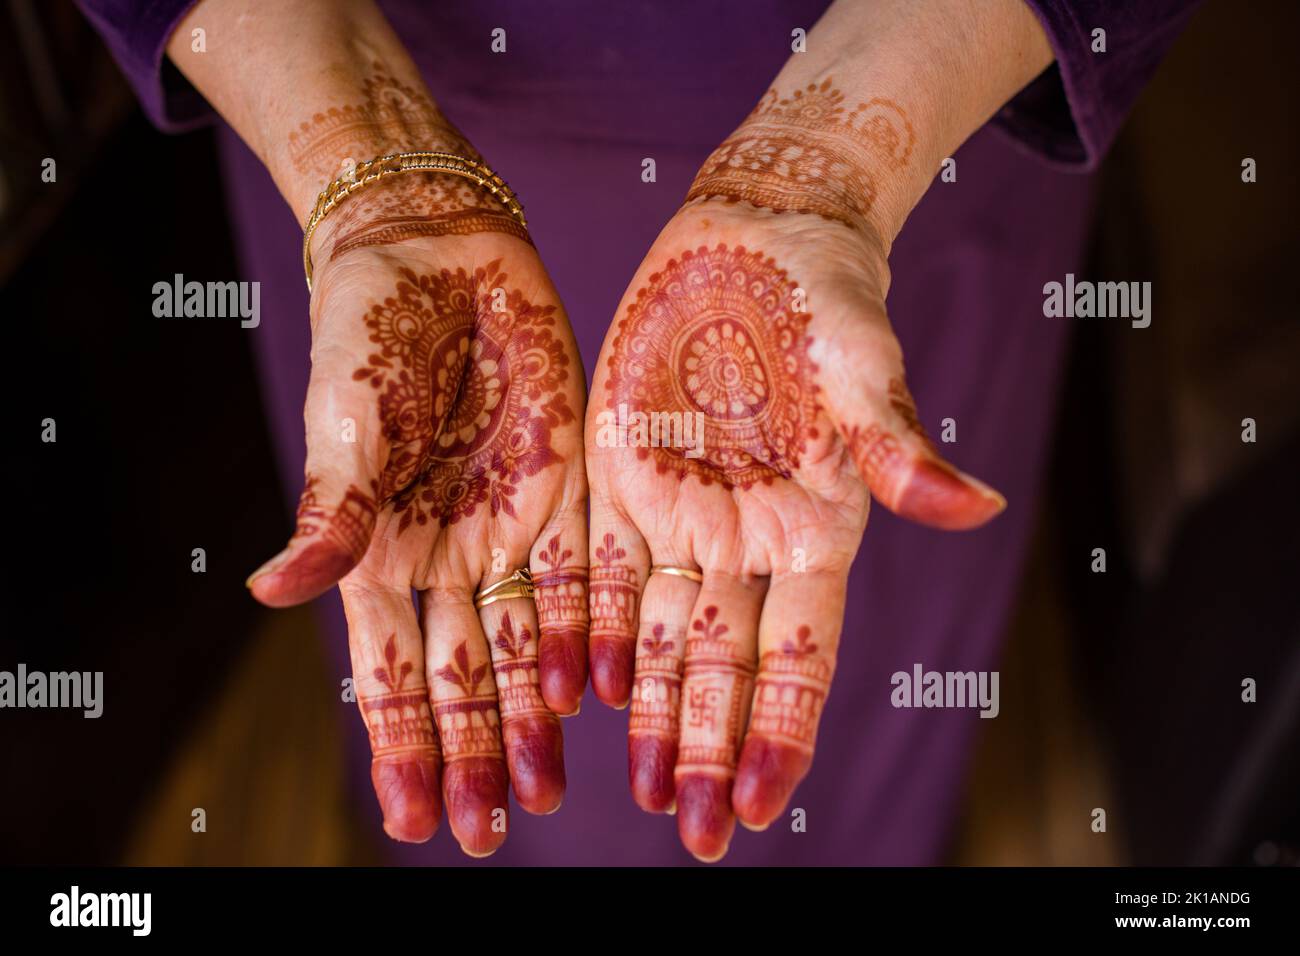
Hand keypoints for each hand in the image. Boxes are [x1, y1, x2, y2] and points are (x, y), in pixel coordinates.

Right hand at [246, 163, 587, 854]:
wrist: (437, 249)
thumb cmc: (367, 327)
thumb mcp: (346, 419)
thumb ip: (328, 511)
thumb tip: (268, 593)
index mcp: (379, 546)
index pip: (391, 669)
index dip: (404, 744)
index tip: (415, 822)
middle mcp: (447, 550)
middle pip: (463, 674)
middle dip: (475, 751)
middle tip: (493, 829)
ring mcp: (509, 523)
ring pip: (524, 642)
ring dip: (532, 714)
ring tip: (547, 788)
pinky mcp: (565, 487)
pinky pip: (579, 577)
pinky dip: (584, 635)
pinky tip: (593, 692)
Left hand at [585, 83, 1003, 860]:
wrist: (755, 237)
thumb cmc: (827, 296)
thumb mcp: (862, 368)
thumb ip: (897, 446)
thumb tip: (976, 507)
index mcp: (813, 527)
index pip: (800, 653)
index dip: (782, 729)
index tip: (762, 803)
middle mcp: (747, 539)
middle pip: (728, 668)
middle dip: (712, 750)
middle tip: (695, 832)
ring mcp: (682, 514)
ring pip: (664, 638)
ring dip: (654, 715)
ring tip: (639, 789)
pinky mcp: (622, 479)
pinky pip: (604, 574)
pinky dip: (594, 633)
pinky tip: (579, 690)